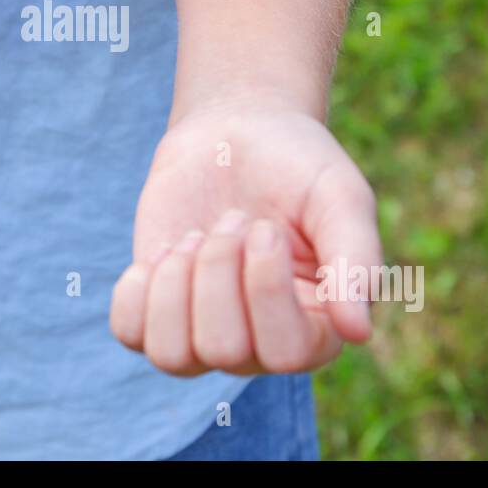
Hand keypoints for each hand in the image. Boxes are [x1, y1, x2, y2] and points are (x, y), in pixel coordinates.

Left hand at [110, 95, 381, 375]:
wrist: (237, 130)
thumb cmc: (298, 166)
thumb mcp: (340, 197)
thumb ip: (356, 261)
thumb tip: (357, 332)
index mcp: (317, 327)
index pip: (286, 353)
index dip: (265, 287)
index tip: (265, 228)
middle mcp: (260, 344)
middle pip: (223, 351)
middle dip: (218, 270)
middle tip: (232, 219)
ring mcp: (203, 331)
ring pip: (171, 356)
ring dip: (176, 284)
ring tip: (195, 237)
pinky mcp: (155, 310)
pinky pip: (129, 333)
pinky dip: (138, 290)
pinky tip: (164, 252)